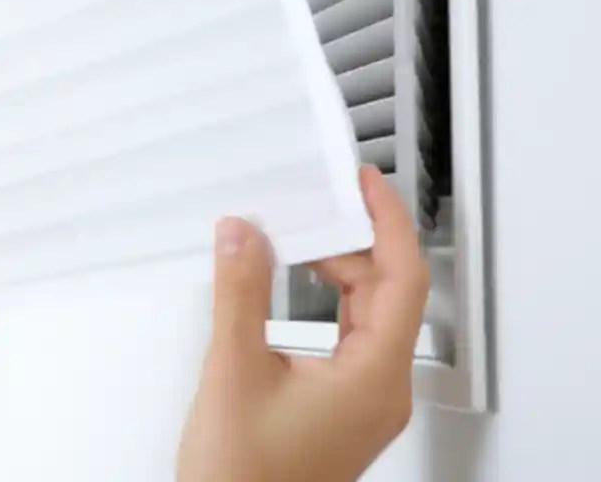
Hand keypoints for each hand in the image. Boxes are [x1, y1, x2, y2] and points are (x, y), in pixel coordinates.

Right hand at [178, 166, 428, 480]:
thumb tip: (243, 233)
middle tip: (312, 204)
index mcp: (373, 379)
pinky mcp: (340, 405)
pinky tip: (288, 285)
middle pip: (385, 293)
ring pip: (366, 314)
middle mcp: (380, 389)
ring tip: (292, 239)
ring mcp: (362, 400)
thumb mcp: (234, 370)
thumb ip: (239, 292)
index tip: (367, 184)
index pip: (403, 280)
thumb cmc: (242, 474)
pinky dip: (324, 302)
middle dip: (349, 243)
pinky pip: (348, 336)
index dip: (388, 223)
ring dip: (334, 272)